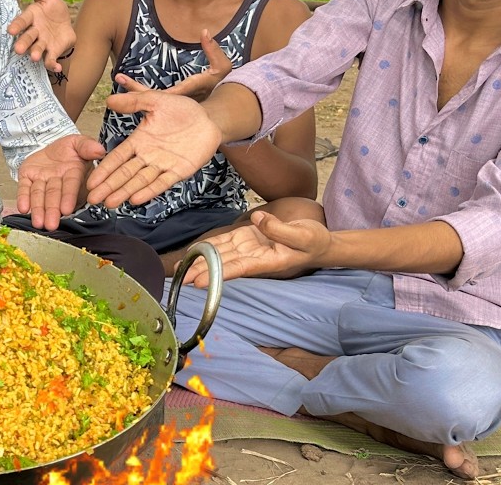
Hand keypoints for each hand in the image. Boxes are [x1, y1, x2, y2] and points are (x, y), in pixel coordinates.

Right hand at [7, 0, 75, 72]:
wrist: (66, 24)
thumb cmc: (52, 8)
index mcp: (31, 17)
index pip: (22, 21)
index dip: (16, 25)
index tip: (10, 30)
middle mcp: (34, 32)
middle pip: (27, 37)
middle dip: (23, 43)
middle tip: (18, 49)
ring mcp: (43, 43)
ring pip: (37, 49)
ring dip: (35, 54)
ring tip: (35, 57)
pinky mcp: (52, 52)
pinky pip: (50, 60)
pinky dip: (52, 64)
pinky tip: (56, 67)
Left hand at [17, 134, 105, 229]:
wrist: (51, 147)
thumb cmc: (68, 148)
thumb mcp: (79, 143)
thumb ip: (88, 146)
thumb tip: (100, 151)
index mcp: (73, 173)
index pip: (71, 186)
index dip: (68, 197)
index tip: (66, 210)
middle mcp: (57, 180)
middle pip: (54, 196)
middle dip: (52, 210)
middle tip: (50, 225)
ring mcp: (41, 180)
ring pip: (39, 196)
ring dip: (38, 210)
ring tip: (37, 223)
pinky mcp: (27, 177)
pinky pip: (24, 188)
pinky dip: (23, 198)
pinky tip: (23, 208)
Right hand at [86, 91, 220, 207]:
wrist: (208, 118)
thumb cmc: (181, 109)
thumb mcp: (156, 100)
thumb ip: (134, 101)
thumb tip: (109, 100)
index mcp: (139, 141)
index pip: (117, 157)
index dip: (104, 170)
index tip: (91, 182)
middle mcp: (148, 156)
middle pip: (124, 173)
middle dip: (108, 186)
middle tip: (92, 200)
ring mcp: (163, 165)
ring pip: (140, 181)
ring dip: (124, 192)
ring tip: (110, 203)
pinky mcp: (179, 171)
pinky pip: (162, 182)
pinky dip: (149, 191)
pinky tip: (136, 199)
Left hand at [114, 29, 231, 100]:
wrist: (225, 108)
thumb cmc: (223, 85)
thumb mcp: (223, 67)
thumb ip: (214, 50)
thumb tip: (205, 31)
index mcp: (188, 91)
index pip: (165, 93)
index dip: (146, 92)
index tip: (130, 84)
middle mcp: (178, 102)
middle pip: (153, 99)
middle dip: (134, 91)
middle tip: (118, 77)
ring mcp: (173, 105)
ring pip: (151, 102)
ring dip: (134, 92)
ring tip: (119, 78)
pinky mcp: (171, 106)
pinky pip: (154, 101)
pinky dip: (142, 94)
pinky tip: (129, 87)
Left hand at [182, 211, 329, 287]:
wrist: (320, 242)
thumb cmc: (315, 242)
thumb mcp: (303, 235)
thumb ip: (279, 228)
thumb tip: (257, 219)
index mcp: (268, 261)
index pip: (239, 269)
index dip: (217, 275)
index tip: (199, 282)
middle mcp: (254, 257)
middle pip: (223, 264)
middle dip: (201, 271)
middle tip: (179, 277)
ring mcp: (249, 247)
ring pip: (220, 254)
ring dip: (200, 261)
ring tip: (179, 269)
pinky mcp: (247, 237)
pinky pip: (225, 242)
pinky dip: (209, 246)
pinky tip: (193, 252)